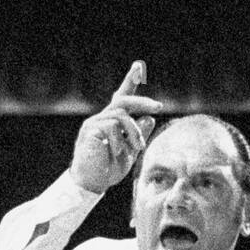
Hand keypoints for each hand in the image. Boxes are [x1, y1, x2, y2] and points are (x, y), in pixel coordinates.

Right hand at [70, 60, 162, 195]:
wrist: (91, 183)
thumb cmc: (108, 170)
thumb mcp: (130, 152)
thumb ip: (139, 136)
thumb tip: (150, 118)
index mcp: (112, 123)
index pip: (121, 99)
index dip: (129, 82)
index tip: (138, 66)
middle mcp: (102, 119)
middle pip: (124, 101)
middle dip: (142, 102)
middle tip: (158, 107)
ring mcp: (95, 122)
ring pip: (122, 115)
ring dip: (134, 131)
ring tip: (137, 148)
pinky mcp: (90, 129)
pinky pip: (112, 126)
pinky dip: (119, 141)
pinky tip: (116, 153)